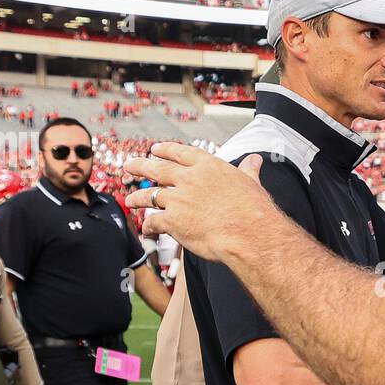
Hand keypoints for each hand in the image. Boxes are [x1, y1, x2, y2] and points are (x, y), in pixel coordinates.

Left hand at [124, 144, 269, 262]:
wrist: (249, 234)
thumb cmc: (254, 210)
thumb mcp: (252, 183)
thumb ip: (248, 170)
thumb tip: (255, 160)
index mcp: (208, 166)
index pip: (181, 153)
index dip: (166, 150)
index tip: (155, 149)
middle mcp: (190, 179)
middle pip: (158, 169)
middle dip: (141, 167)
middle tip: (129, 165)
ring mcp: (179, 199)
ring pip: (150, 195)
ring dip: (138, 198)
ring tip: (130, 200)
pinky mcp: (173, 221)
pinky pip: (154, 221)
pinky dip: (148, 226)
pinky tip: (146, 230)